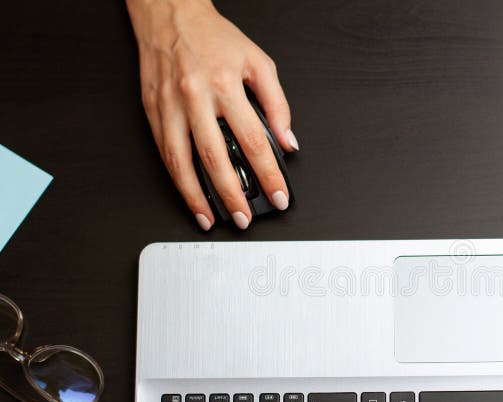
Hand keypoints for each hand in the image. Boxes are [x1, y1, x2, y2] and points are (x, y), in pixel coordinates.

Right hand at [127, 0, 297, 229]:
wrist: (170, 13)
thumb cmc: (214, 37)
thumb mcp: (259, 63)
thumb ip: (278, 105)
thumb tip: (288, 142)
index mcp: (225, 84)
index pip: (253, 141)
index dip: (268, 174)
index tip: (278, 196)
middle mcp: (195, 97)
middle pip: (216, 158)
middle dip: (232, 195)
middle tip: (244, 218)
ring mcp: (170, 106)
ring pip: (182, 162)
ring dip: (197, 197)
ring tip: (211, 219)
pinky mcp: (152, 111)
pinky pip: (165, 153)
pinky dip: (177, 179)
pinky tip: (189, 195)